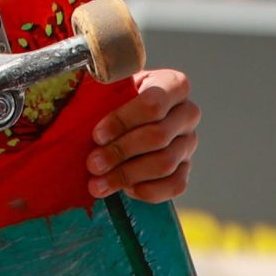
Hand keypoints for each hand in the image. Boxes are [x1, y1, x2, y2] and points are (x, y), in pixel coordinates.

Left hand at [86, 69, 199, 202]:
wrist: (125, 120)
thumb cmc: (115, 100)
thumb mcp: (112, 87)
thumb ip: (105, 90)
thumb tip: (86, 91)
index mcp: (173, 85)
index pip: (153, 104)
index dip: (123, 121)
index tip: (97, 135)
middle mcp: (187, 113)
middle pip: (158, 137)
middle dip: (121, 152)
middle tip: (93, 164)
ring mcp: (189, 143)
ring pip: (165, 164)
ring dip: (127, 175)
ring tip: (98, 183)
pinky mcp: (185, 169)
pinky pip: (175, 185)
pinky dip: (148, 191)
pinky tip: (125, 189)